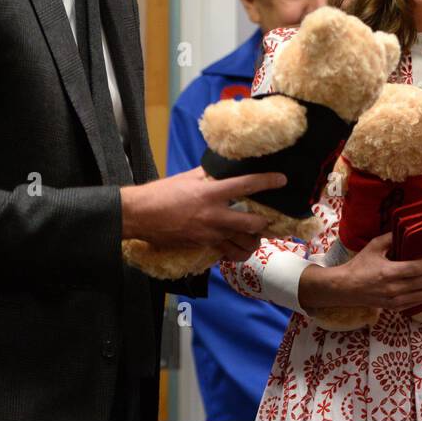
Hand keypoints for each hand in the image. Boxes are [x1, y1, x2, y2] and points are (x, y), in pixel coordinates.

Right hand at [120, 167, 285, 261]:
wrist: (139, 215)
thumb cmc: (161, 193)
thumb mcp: (187, 177)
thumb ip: (208, 174)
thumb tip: (224, 168)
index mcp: (210, 193)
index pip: (245, 186)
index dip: (266, 182)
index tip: (281, 179)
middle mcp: (213, 215)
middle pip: (251, 223)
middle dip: (265, 222)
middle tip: (270, 218)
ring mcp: (209, 234)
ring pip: (242, 243)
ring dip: (254, 239)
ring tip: (258, 234)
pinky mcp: (203, 245)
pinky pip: (227, 252)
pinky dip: (236, 250)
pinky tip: (238, 245)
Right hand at [300, 233, 421, 310]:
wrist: (345, 289)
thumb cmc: (359, 265)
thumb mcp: (373, 247)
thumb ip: (391, 238)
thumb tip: (408, 228)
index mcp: (389, 273)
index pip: (418, 268)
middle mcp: (395, 289)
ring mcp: (397, 301)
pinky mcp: (397, 307)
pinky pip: (421, 302)